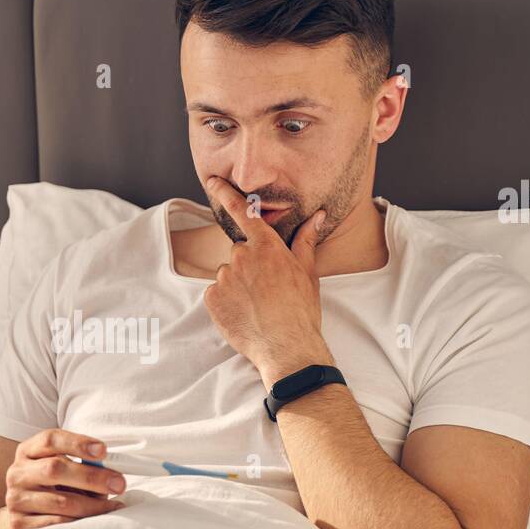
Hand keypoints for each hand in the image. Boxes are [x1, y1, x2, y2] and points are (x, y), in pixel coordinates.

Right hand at [4, 429, 125, 528]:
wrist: (24, 513)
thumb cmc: (53, 486)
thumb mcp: (62, 468)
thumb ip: (81, 466)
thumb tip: (110, 474)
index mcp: (28, 451)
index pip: (50, 439)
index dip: (77, 443)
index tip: (103, 450)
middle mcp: (17, 473)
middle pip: (55, 469)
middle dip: (92, 477)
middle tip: (119, 483)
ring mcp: (16, 499)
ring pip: (60, 501)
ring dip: (93, 505)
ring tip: (113, 506)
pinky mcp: (19, 523)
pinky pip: (56, 524)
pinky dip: (80, 523)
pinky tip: (95, 522)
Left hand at [202, 176, 333, 384]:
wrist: (287, 347)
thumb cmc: (301, 311)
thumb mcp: (308, 272)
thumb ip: (306, 240)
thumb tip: (317, 215)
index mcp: (267, 246)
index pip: (244, 212)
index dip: (226, 194)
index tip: (213, 181)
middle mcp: (242, 256)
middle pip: (239, 252)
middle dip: (249, 265)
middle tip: (266, 288)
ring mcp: (225, 277)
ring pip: (227, 274)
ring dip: (237, 284)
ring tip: (256, 305)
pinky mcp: (212, 297)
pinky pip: (216, 293)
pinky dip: (226, 301)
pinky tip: (244, 313)